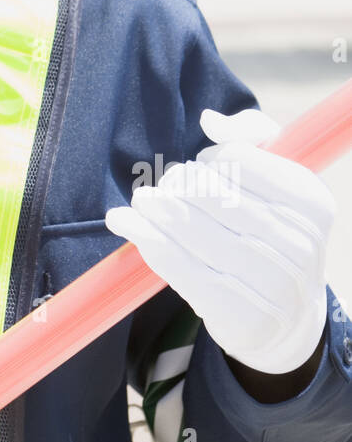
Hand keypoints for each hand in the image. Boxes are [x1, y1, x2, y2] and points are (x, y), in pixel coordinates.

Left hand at [104, 107, 334, 375]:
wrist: (291, 320)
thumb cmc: (275, 235)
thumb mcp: (278, 184)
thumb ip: (250, 138)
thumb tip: (210, 121)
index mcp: (313, 203)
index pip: (244, 163)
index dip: (212, 159)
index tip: (201, 164)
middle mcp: (300, 245)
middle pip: (218, 198)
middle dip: (179, 185)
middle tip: (163, 185)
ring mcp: (273, 285)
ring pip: (199, 235)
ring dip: (157, 212)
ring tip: (140, 200)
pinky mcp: (243, 318)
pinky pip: (186, 272)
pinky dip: (151, 244)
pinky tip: (129, 227)